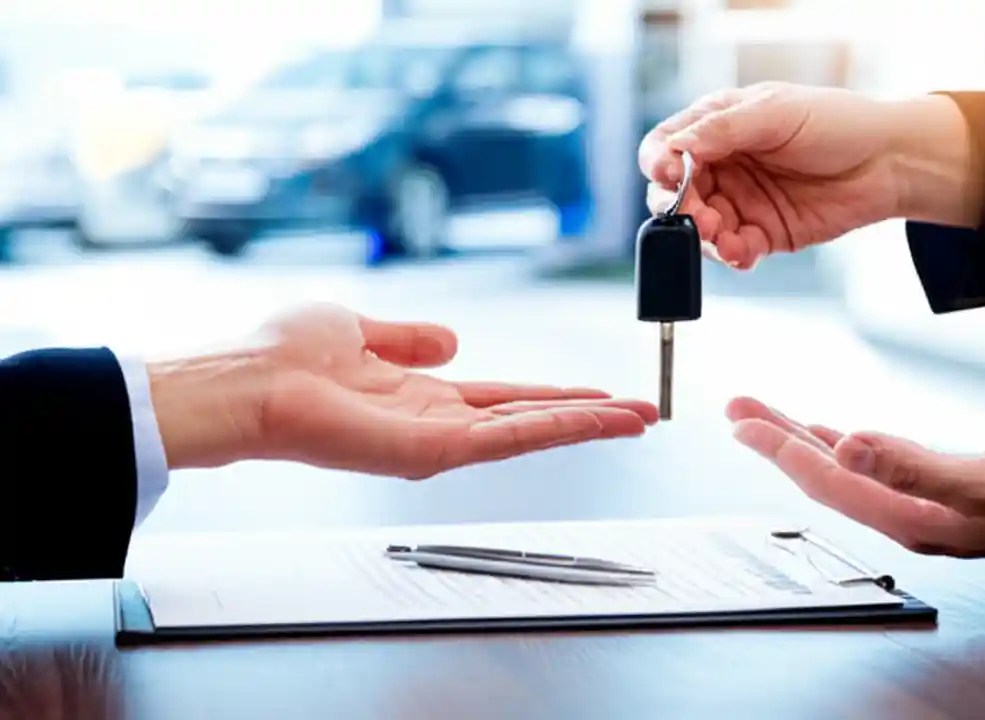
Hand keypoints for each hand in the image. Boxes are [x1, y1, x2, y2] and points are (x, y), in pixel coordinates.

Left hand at [149, 303, 657, 477]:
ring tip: (639, 417)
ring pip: (531, 432)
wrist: (243, 382)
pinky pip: (510, 438)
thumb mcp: (357, 330)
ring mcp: (437, 442)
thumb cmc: (280, 356)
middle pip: (530, 419)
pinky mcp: (431, 449)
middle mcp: (436, 424)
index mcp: (420, 396)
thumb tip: (450, 338)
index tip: (596, 391)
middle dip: (588, 416)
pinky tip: (596, 418)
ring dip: (589, 423)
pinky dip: (559, 428)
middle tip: (641, 413)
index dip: (553, 393)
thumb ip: (407, 337)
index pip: (504, 397)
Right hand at [638, 82, 975, 269]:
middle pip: (673, 192)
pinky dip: (731, 255)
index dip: (660, 162)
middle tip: (697, 215)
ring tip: (721, 236)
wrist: (889, 162)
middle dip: (678, 207)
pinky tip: (742, 252)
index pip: (666, 146)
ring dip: (702, 236)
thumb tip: (675, 147)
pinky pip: (732, 251)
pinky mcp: (762, 234)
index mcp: (719, 126)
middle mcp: (724, 165)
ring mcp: (740, 202)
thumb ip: (723, 129)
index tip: (670, 174)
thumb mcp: (776, 112)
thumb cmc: (839, 123)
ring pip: (699, 227)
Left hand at [725, 397, 984, 564]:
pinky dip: (843, 442)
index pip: (826, 479)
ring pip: (844, 464)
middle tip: (735, 409)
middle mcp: (905, 512)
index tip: (741, 423)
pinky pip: (874, 461)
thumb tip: (846, 447)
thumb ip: (914, 467)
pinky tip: (829, 433)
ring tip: (762, 414)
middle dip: (775, 439)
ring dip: (801, 438)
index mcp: (908, 516)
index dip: (780, 450)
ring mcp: (921, 499)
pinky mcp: (939, 482)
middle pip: (823, 472)